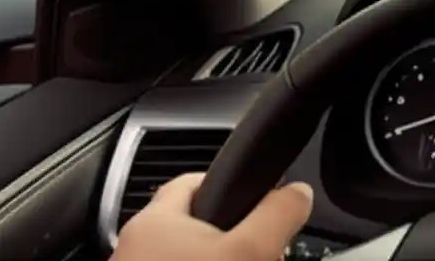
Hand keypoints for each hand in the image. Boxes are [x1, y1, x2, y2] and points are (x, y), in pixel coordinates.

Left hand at [111, 173, 312, 260]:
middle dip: (232, 240)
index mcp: (155, 222)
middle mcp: (137, 250)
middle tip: (262, 255)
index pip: (194, 181)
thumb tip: (297, 193)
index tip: (261, 201)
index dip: (232, 185)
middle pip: (194, 230)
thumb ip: (276, 215)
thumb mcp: (248, 253)